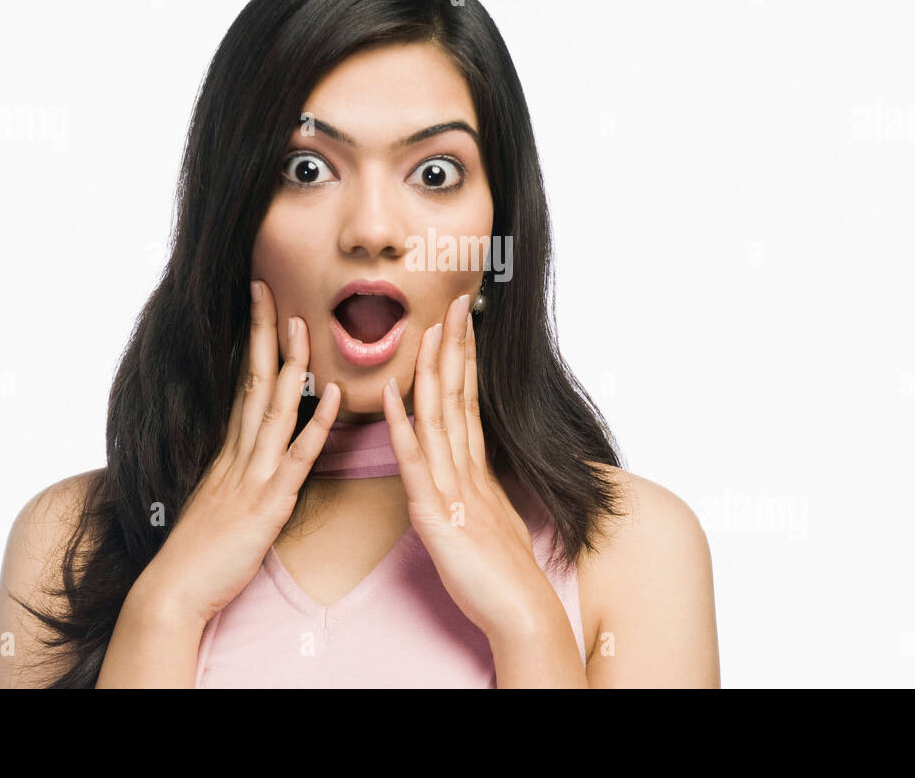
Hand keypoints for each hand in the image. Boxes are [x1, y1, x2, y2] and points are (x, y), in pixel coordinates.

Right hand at [136, 279, 340, 627]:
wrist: (174, 592)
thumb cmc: (198, 553)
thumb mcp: (216, 500)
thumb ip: (234, 471)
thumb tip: (247, 450)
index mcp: (228, 452)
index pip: (242, 384)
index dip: (252, 343)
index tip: (260, 304)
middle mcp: (238, 454)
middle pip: (253, 381)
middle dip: (263, 333)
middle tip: (270, 288)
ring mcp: (251, 476)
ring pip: (274, 408)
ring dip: (291, 365)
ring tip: (305, 324)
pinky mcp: (267, 504)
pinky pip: (296, 457)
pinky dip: (315, 424)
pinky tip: (332, 395)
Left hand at [381, 292, 557, 642]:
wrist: (520, 611)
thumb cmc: (501, 575)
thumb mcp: (485, 522)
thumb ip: (472, 491)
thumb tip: (466, 472)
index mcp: (476, 471)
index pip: (467, 403)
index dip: (463, 361)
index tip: (461, 325)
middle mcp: (467, 470)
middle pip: (459, 397)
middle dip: (455, 348)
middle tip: (455, 303)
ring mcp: (453, 488)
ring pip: (440, 417)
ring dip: (433, 369)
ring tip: (430, 327)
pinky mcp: (437, 514)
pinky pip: (415, 462)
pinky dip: (403, 425)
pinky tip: (393, 393)